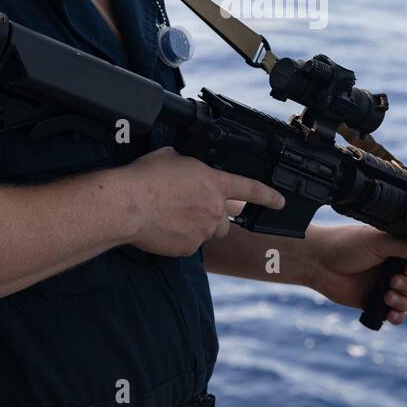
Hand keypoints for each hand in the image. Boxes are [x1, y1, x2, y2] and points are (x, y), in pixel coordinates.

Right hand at [120, 148, 284, 256]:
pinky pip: (190, 244)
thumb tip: (185, 166)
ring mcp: (202, 231)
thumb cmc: (145, 178)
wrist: (126, 205)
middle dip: (216, 215)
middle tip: (193, 209)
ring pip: (209, 232)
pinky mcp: (187, 248)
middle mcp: (214, 209)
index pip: (251, 189)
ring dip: (200, 227)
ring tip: (174, 217)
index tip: (280, 202)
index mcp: (214, 183)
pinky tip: (163, 228)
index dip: (269, 196)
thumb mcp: (172, 158)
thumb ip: (188, 165)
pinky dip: (180, 238)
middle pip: (227, 218)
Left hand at [309, 226, 406, 325]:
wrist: (318, 262)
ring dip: (404, 300)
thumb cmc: (345, 244)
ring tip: (386, 294)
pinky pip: (397, 314)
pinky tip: (390, 314)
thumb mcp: (378, 240)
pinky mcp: (376, 302)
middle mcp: (396, 266)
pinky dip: (398, 316)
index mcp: (399, 248)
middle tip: (393, 280)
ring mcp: (387, 285)